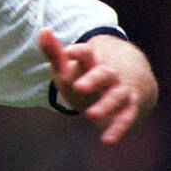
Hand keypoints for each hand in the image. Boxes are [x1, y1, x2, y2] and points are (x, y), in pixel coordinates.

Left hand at [38, 28, 155, 145]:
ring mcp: (120, 92)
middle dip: (93, 79)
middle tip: (79, 86)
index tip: (69, 51)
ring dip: (105, 105)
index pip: (87, 54)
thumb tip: (43, 29)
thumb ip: (54, 51)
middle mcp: (109, 76)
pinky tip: (107, 140)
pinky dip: (117, 129)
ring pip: (116, 96)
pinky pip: (125, 118)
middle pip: (104, 74)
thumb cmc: (88, 76)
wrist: (127, 85)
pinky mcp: (128, 109)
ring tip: (90, 115)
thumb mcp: (69, 66)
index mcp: (93, 63)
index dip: (79, 52)